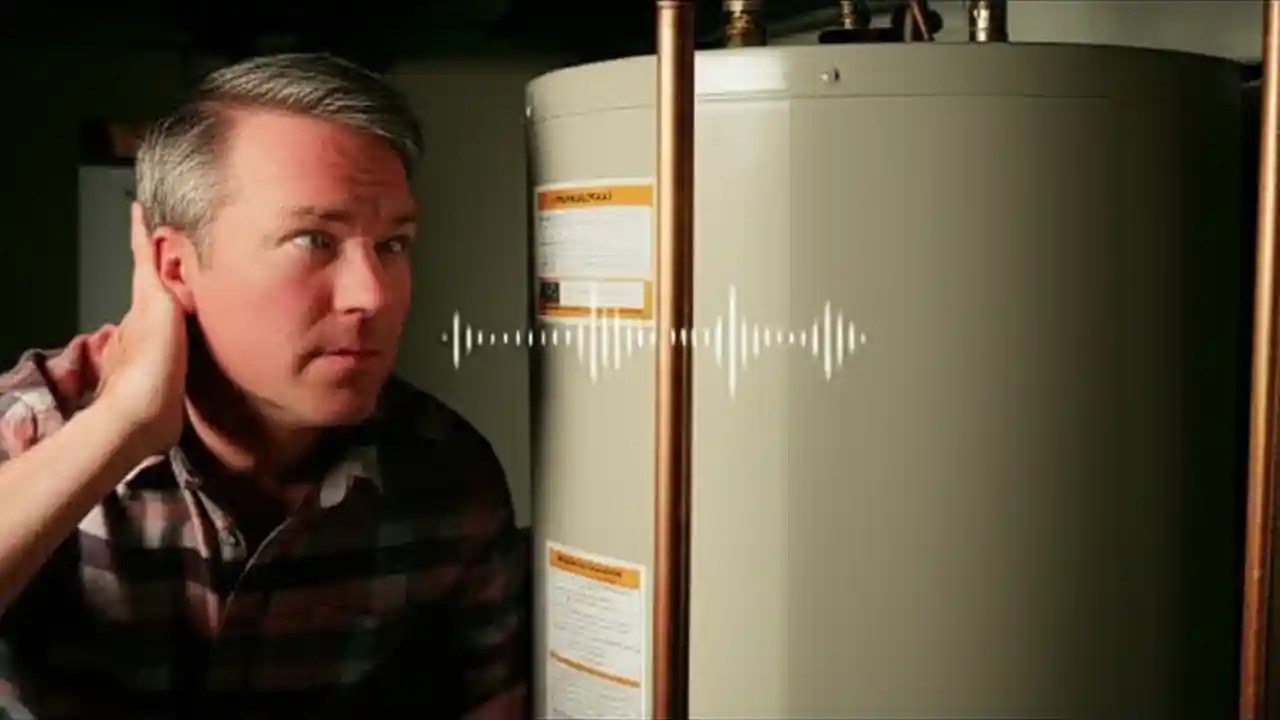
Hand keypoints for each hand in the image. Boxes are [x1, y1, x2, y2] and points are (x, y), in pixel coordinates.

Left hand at [96, 202, 188, 454]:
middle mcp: (143, 320)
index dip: (141, 232)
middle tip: (185, 244)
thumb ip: (162, 283)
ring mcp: (151, 346)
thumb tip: (168, 248)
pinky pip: (178, 337)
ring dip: (179, 295)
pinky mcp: (164, 371)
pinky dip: (186, 325)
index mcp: (143, 302)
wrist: (141, 417)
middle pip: (152, 283)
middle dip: (164, 263)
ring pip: (165, 310)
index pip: (140, 257)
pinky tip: (200, 331)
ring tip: (202, 283)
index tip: (141, 206)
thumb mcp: (159, 312)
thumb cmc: (153, 364)